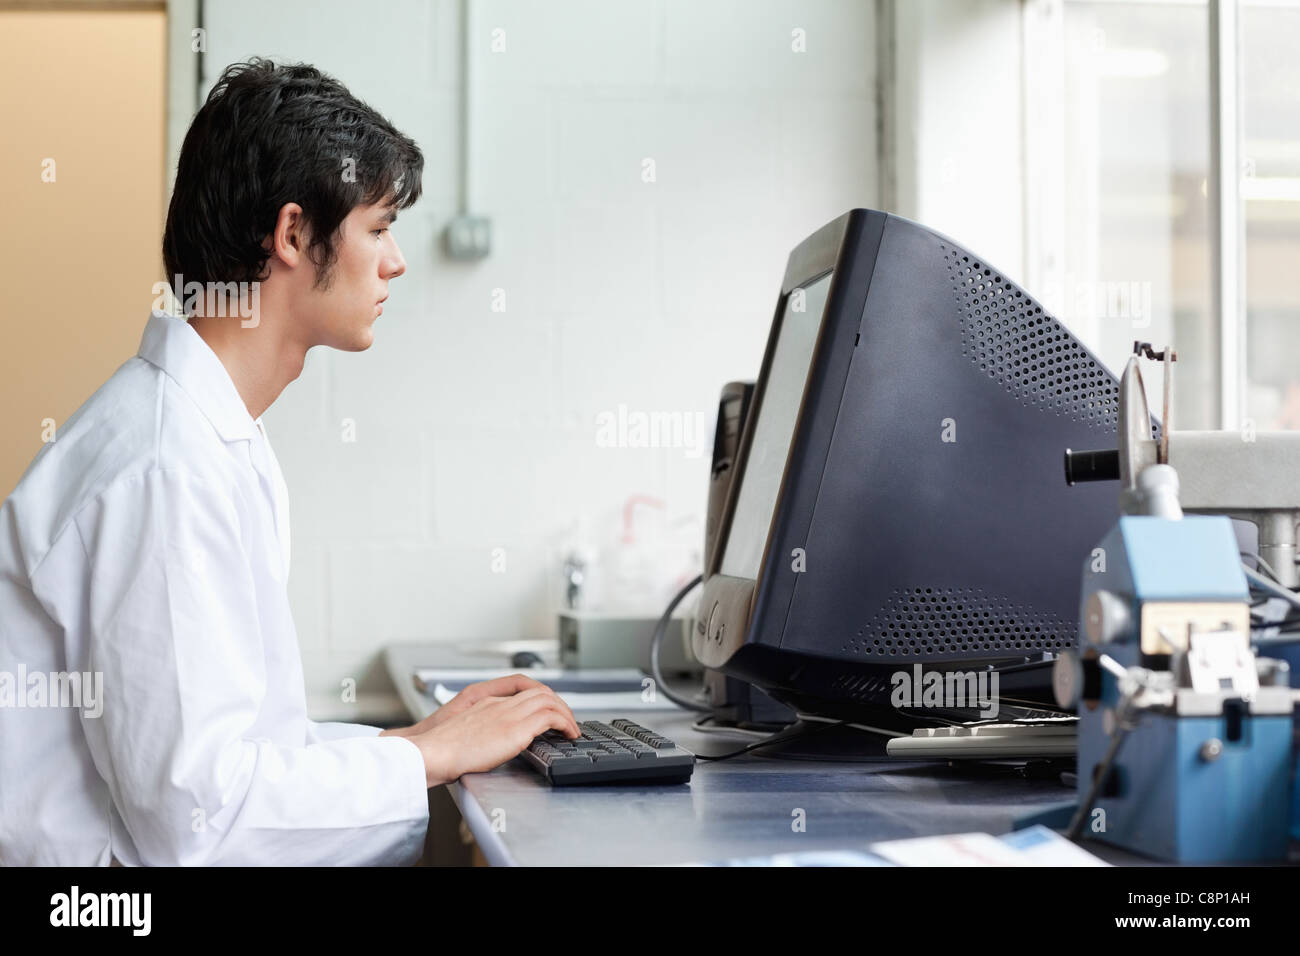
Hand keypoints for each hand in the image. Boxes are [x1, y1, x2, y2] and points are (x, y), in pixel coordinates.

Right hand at [382, 673, 573, 738]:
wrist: (431, 752)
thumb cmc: (437, 749)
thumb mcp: (458, 732)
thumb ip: (474, 729)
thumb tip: (483, 741)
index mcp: (484, 701)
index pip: (522, 687)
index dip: (540, 695)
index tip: (549, 708)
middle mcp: (498, 703)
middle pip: (539, 691)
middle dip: (558, 704)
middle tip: (566, 720)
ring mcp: (508, 714)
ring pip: (549, 700)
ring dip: (566, 714)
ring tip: (572, 729)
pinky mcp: (516, 729)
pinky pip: (550, 717)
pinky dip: (564, 723)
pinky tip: (568, 734)